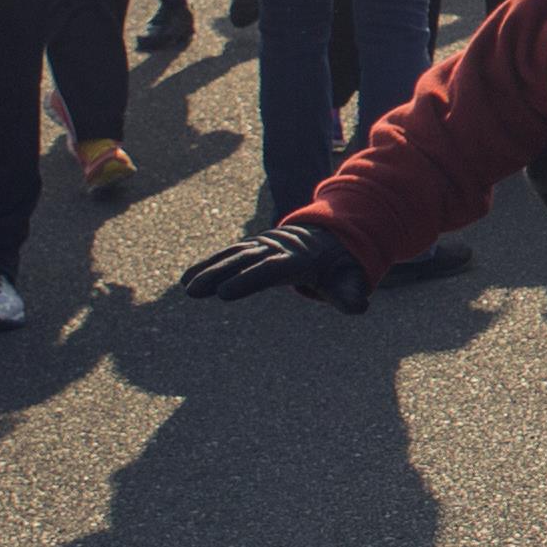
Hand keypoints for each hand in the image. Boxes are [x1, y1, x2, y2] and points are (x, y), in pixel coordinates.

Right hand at [176, 219, 368, 312]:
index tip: (225, 293)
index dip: (249, 279)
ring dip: (208, 270)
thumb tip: (360, 307)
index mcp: (298, 259)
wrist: (331, 238)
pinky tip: (187, 279)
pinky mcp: (252, 248)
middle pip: (244, 260)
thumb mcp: (349, 280)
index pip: (271, 270)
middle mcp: (276, 249)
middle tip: (194, 290)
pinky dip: (208, 264)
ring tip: (186, 287)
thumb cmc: (340, 267)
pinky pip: (228, 255)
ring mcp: (262, 245)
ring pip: (232, 255)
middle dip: (219, 273)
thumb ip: (350, 294)